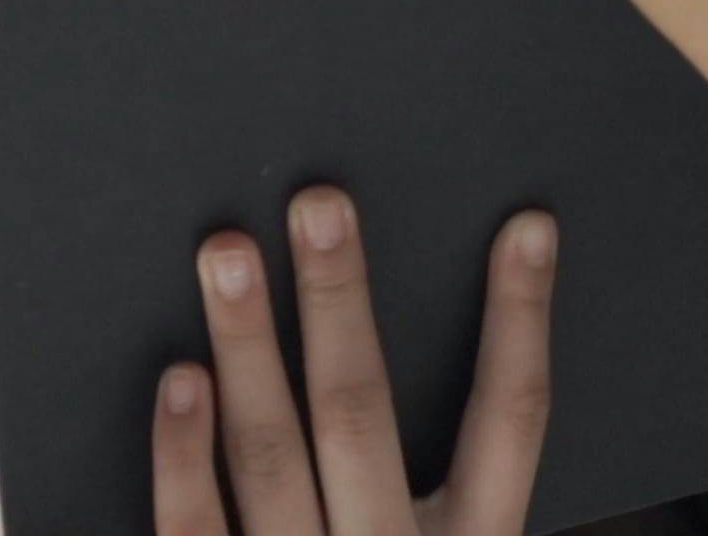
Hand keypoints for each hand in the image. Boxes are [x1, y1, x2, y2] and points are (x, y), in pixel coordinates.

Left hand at [160, 189, 556, 535]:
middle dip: (336, 301)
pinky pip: (195, 526)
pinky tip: (182, 378)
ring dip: (248, 345)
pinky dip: (184, 452)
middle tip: (318, 204)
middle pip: (361, 416)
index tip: (524, 230)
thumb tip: (380, 332)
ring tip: (229, 257)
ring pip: (271, 454)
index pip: (511, 423)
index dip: (521, 321)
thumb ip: (435, 488)